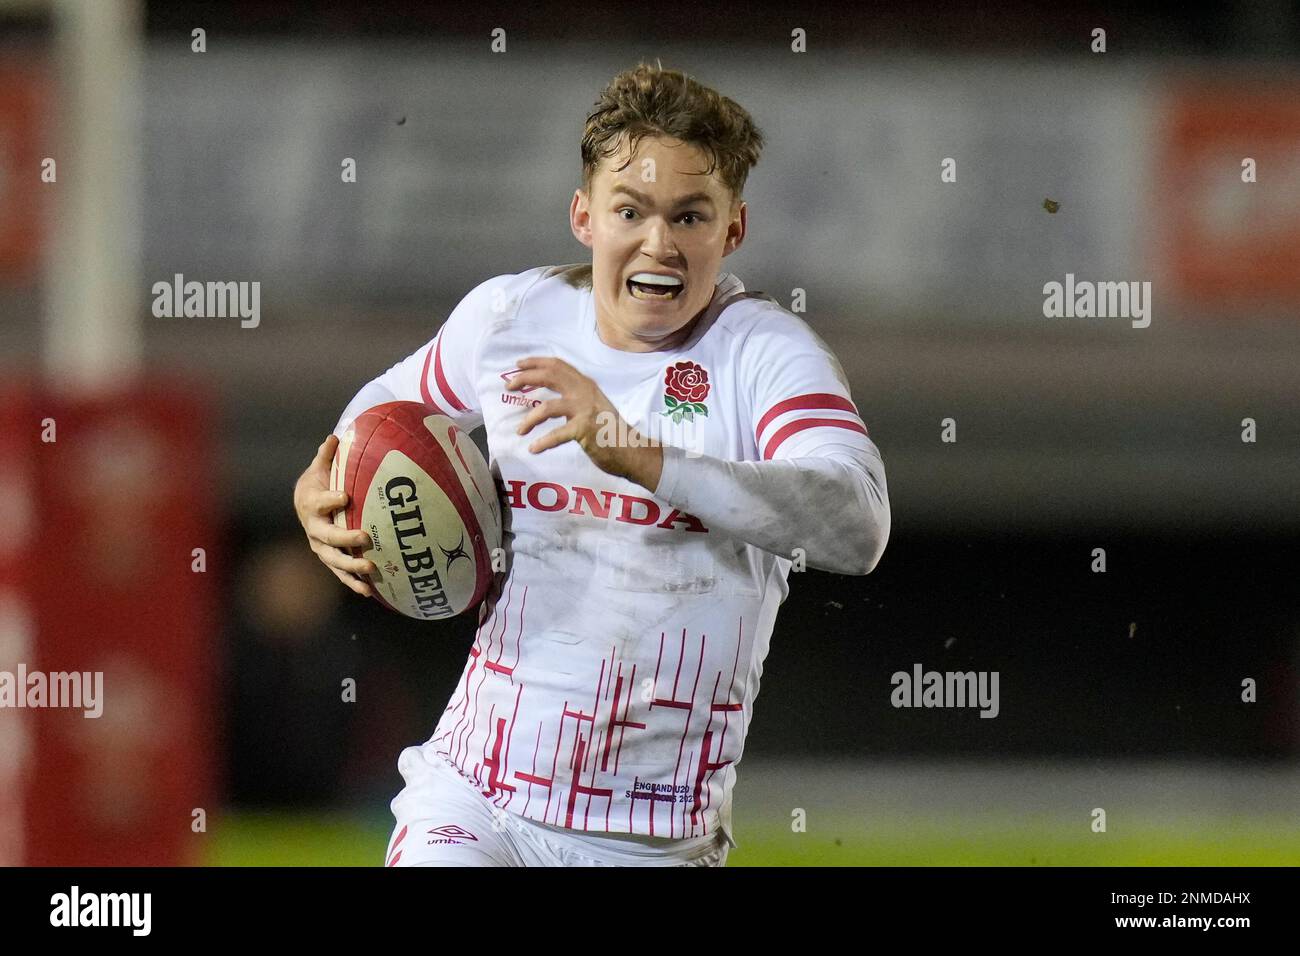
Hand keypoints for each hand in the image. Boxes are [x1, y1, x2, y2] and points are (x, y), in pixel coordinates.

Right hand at [293, 434, 375, 596]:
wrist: (304, 504)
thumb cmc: (319, 482)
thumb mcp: (320, 468)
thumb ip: (327, 455)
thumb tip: (336, 436)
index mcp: (312, 503)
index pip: (320, 502)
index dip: (331, 500)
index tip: (345, 496)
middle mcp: (314, 528)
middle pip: (328, 536)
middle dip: (346, 538)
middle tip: (365, 537)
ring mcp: (321, 546)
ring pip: (334, 559)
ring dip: (351, 566)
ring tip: (371, 568)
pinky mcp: (330, 559)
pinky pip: (340, 573)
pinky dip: (353, 583)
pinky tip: (370, 592)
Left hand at [508, 356, 662, 490]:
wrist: (631, 450)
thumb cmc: (609, 430)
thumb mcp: (593, 405)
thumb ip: (575, 397)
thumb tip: (548, 398)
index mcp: (585, 385)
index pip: (557, 365)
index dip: (536, 362)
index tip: (518, 364)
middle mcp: (585, 392)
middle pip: (550, 376)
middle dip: (526, 378)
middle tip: (509, 386)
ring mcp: (585, 410)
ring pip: (548, 406)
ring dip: (529, 418)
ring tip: (520, 429)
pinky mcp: (584, 430)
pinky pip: (556, 435)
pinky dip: (543, 442)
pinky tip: (533, 448)